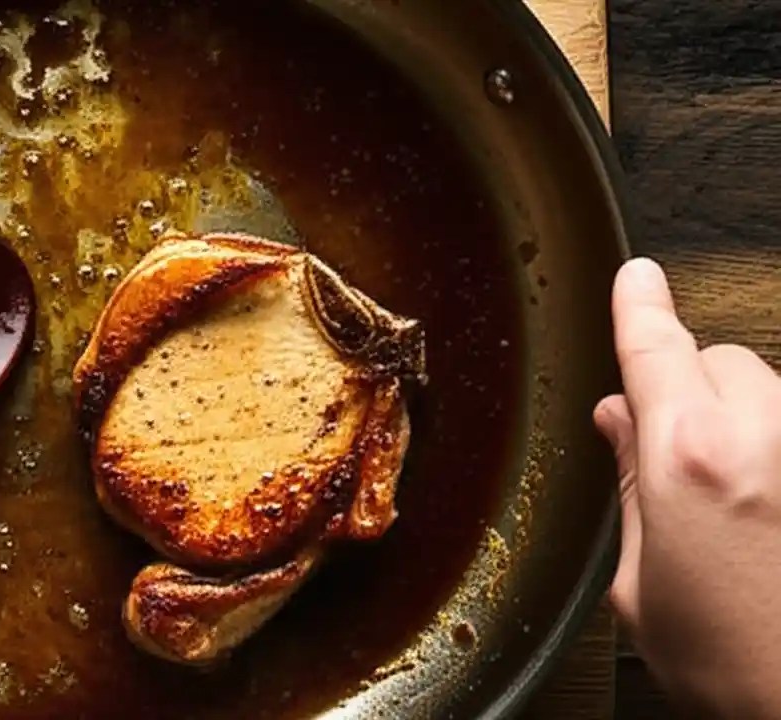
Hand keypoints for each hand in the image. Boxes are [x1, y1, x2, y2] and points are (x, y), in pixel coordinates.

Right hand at [595, 258, 780, 718]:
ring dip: (742, 421)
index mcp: (688, 459)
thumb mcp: (642, 584)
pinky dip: (773, 452)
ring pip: (769, 392)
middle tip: (673, 449)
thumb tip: (621, 423)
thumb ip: (634, 484)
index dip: (639, 304)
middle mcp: (763, 439)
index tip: (638, 277)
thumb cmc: (734, 670)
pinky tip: (765, 508)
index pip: (655, 346)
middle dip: (689, 388)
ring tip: (735, 503)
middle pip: (719, 360)